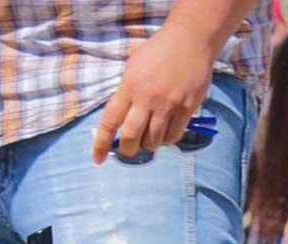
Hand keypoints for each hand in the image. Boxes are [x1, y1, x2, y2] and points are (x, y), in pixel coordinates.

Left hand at [92, 18, 213, 163]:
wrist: (189, 40)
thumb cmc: (158, 52)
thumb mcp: (133, 68)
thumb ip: (126, 94)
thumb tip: (121, 122)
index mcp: (129, 87)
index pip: (110, 122)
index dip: (102, 144)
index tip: (98, 159)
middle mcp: (146, 98)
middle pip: (131, 136)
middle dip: (128, 150)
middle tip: (130, 150)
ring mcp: (168, 104)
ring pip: (154, 140)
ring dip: (149, 145)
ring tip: (150, 138)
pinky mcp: (186, 108)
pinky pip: (174, 135)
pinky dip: (167, 140)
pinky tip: (166, 133)